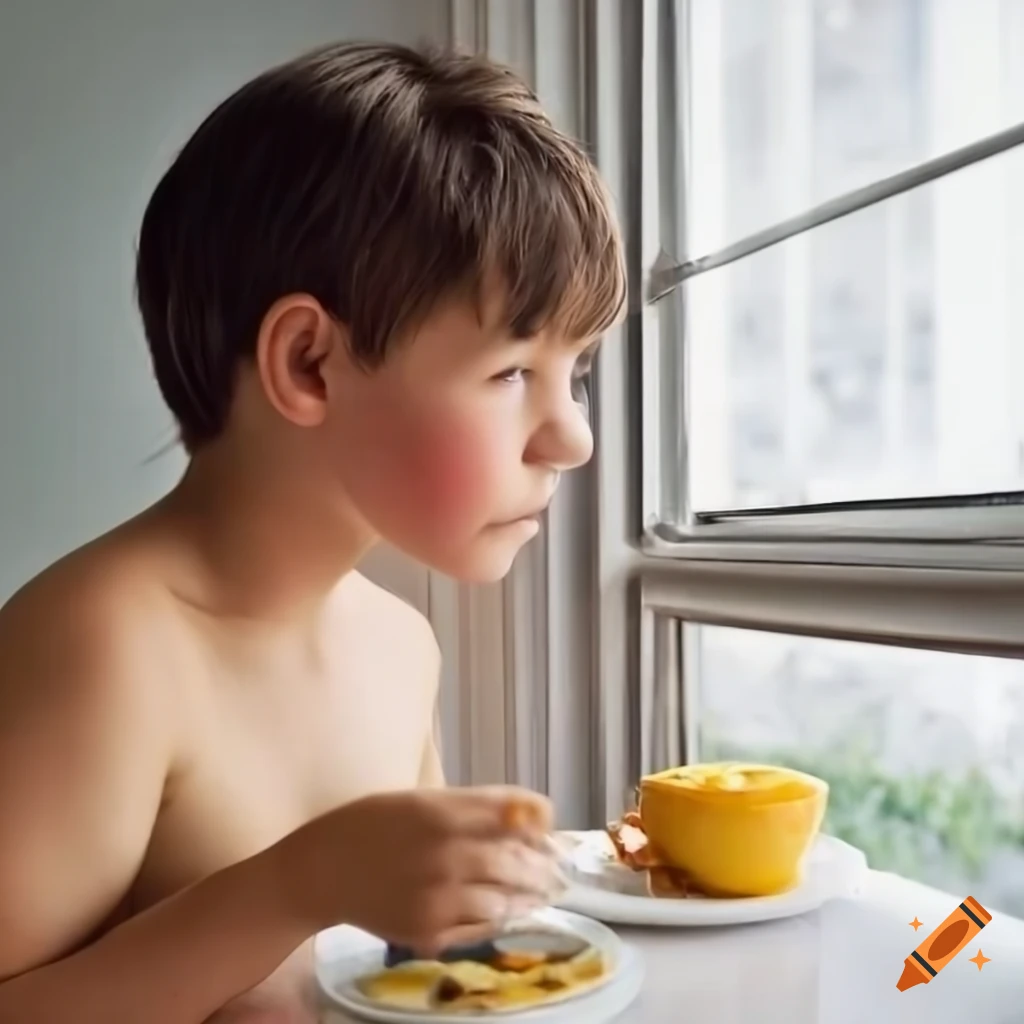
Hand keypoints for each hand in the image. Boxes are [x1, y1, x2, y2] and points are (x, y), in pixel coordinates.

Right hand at [282, 786, 561, 955]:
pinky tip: (494, 908)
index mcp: (443, 811)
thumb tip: (532, 815)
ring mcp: (436, 897)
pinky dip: (494, 918)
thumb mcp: (424, 799)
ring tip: (531, 892)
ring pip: (504, 900)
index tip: (547, 827)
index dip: (540, 821)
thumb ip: (477, 806)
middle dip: (541, 865)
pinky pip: (479, 929)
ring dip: (522, 896)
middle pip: (517, 862)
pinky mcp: (427, 932)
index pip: (516, 814)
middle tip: (552, 869)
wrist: (322, 869)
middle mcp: (444, 854)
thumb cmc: (374, 824)